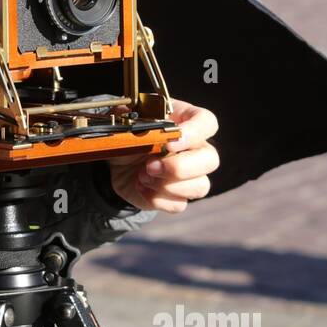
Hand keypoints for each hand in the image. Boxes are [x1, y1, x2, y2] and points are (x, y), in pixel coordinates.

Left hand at [108, 99, 218, 214]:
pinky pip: (179, 204)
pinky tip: (140, 186)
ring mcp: (190, 175)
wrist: (115, 160)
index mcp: (185, 121)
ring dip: (166, 185)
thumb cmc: (127, 134)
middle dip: (179, 167)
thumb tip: (151, 134)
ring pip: (200, 186)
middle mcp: (195, 148)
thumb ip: (136, 121)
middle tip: (150, 166)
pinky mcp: (177, 196)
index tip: (170, 142)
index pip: (207, 122)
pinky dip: (156, 199)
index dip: (194, 133)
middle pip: (211, 160)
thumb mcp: (126, 121)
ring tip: (141, 175)